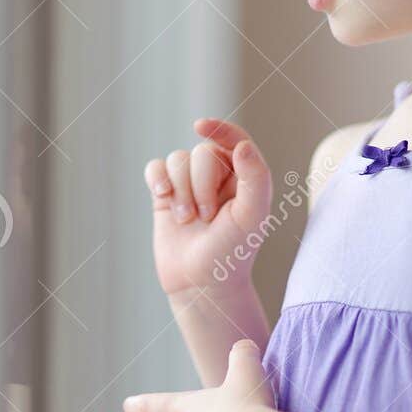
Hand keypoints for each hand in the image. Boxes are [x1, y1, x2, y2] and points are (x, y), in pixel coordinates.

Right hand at [142, 119, 272, 294]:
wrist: (200, 285)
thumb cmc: (232, 253)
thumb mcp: (252, 216)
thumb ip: (255, 178)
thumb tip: (242, 145)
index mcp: (245, 177)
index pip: (233, 138)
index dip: (218, 128)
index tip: (200, 126)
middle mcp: (218, 176)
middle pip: (201, 153)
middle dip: (200, 184)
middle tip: (208, 217)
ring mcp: (189, 184)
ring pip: (176, 160)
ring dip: (180, 190)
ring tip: (189, 220)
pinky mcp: (165, 195)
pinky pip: (155, 167)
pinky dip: (157, 178)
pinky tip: (162, 196)